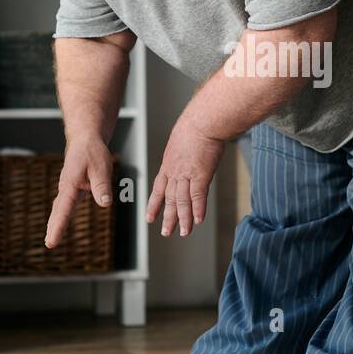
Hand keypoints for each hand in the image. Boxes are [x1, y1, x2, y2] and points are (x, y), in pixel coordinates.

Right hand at [45, 135, 112, 247]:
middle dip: (53, 227)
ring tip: (50, 238)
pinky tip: (57, 223)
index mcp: (71, 184)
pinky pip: (64, 203)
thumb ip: (101, 185)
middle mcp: (66, 187)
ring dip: (55, 222)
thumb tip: (104, 203)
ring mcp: (67, 187)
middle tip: (49, 244)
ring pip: (60, 207)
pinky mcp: (71, 187)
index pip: (63, 209)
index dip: (58, 226)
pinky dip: (60, 215)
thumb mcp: (101, 167)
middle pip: (58, 210)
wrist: (85, 139)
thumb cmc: (92, 152)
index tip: (51, 241)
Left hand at [146, 118, 224, 236]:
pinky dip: (197, 209)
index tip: (150, 217)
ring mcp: (187, 174)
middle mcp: (175, 172)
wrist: (202, 121)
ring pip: (182, 201)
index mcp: (169, 164)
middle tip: (166, 232)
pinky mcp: (201, 174)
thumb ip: (182, 152)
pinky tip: (198, 220)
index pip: (159, 189)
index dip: (154, 204)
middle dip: (168, 217)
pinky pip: (198, 195)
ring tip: (183, 232)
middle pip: (170, 199)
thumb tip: (188, 152)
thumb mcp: (181, 139)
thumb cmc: (195, 125)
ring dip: (182, 219)